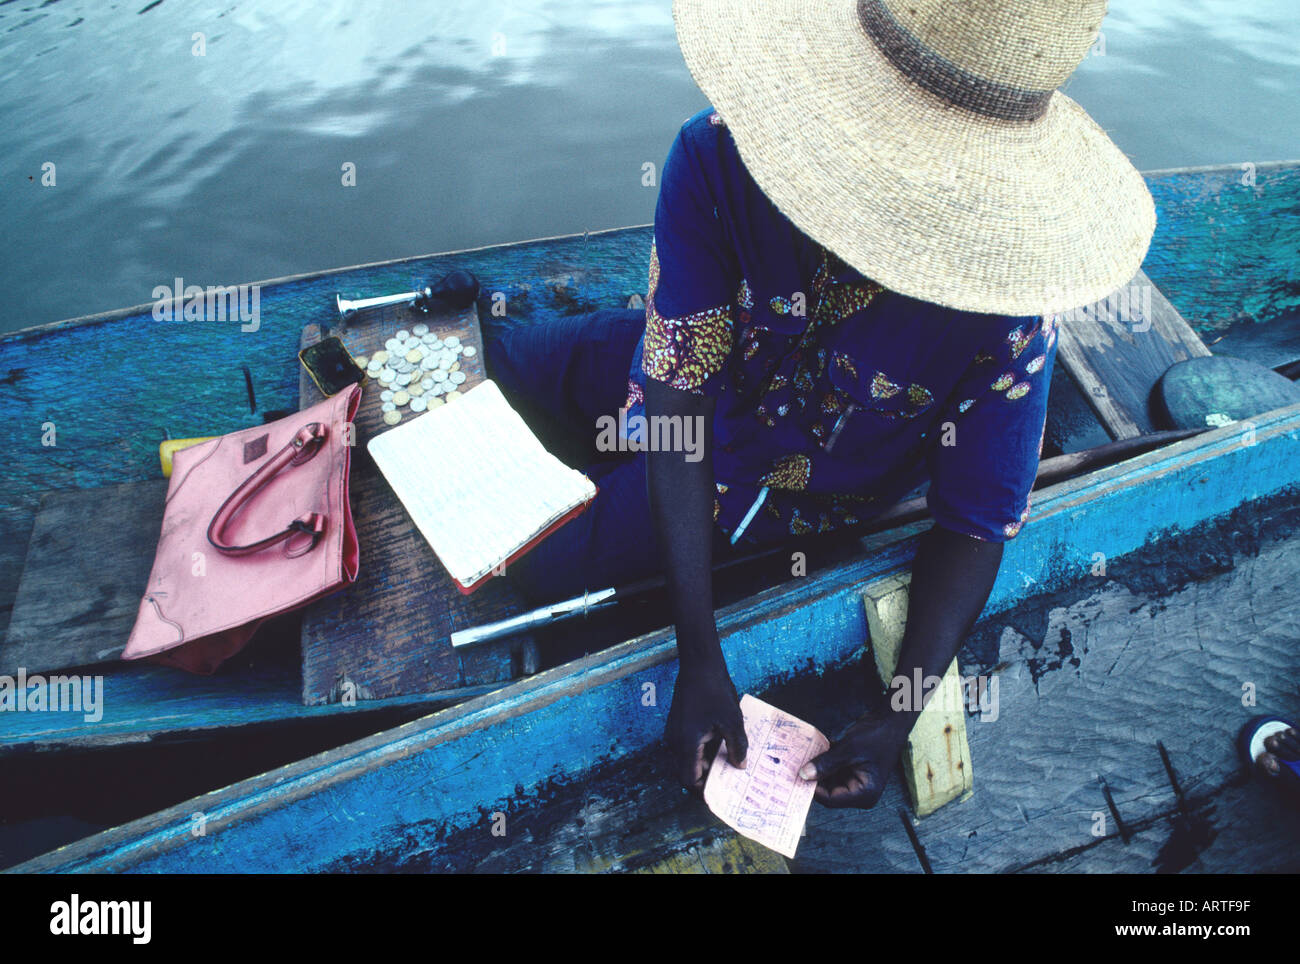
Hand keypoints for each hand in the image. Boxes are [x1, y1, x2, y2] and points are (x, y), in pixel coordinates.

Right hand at [665, 654, 747, 793]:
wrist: (699, 665)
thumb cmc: (715, 691)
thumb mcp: (732, 721)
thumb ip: (737, 747)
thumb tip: (740, 767)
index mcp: (686, 743)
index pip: (690, 779)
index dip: (703, 790)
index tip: (720, 795)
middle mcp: (675, 741)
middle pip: (687, 771)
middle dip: (706, 779)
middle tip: (727, 782)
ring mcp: (674, 732)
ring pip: (687, 758)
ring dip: (704, 764)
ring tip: (727, 764)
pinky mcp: (677, 725)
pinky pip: (687, 746)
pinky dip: (701, 751)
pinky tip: (719, 745)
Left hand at [800, 713, 907, 809]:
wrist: (892, 720)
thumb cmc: (877, 735)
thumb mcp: (849, 748)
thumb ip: (826, 763)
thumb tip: (804, 774)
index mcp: (865, 794)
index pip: (831, 799)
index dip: (813, 788)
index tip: (795, 775)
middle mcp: (861, 792)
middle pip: (829, 791)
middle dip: (814, 777)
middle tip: (795, 765)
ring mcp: (857, 782)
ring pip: (829, 780)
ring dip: (817, 768)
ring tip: (802, 756)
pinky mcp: (853, 771)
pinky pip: (833, 771)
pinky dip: (824, 762)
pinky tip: (813, 751)